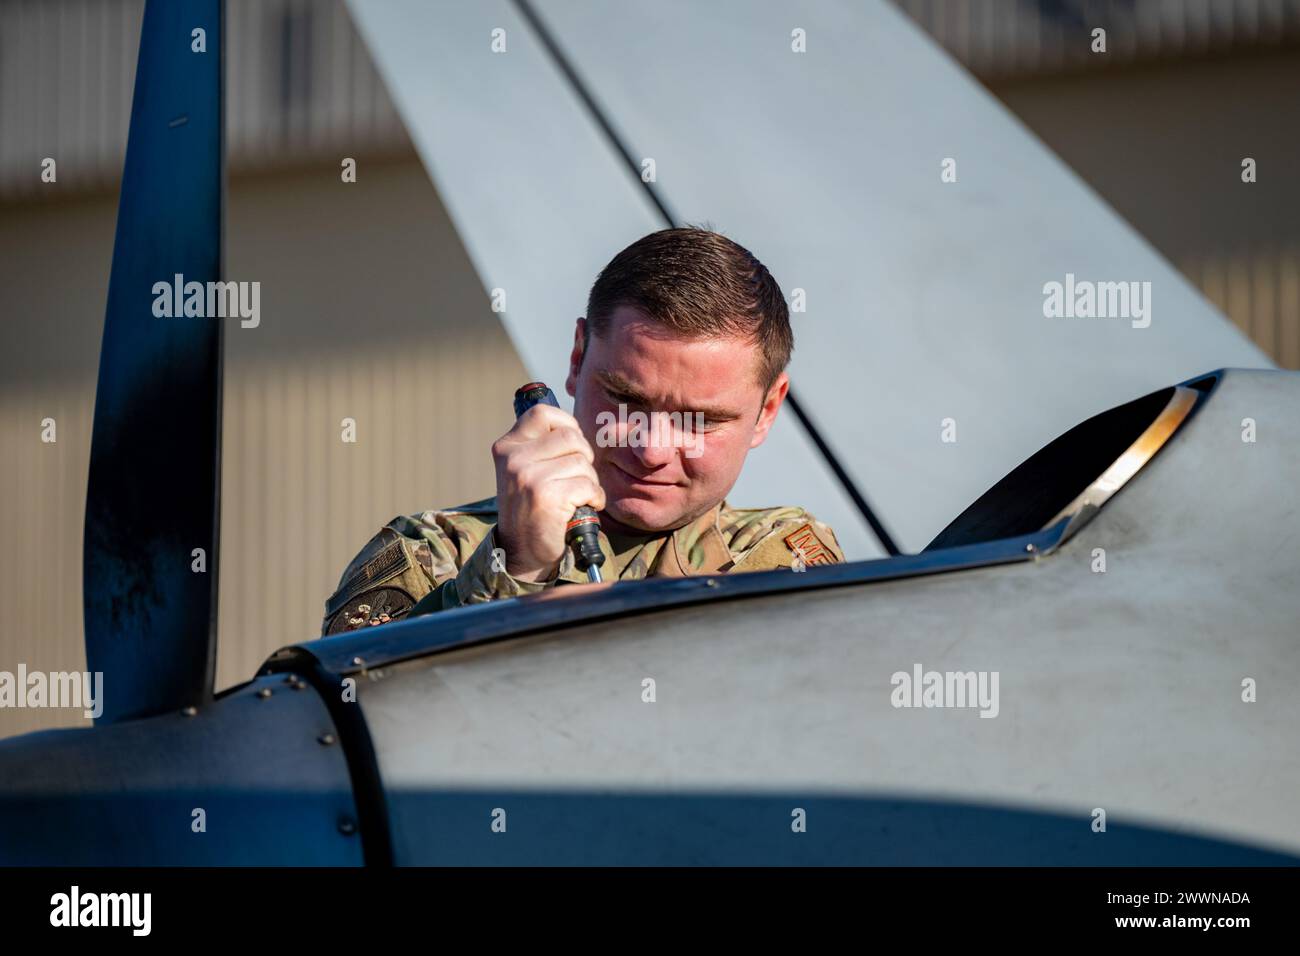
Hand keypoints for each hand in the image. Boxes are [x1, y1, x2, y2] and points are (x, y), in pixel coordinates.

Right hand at [491, 403, 604, 582]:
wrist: (521, 551)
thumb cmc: (531, 508)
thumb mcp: (523, 471)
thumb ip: (540, 447)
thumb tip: (575, 427)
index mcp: (507, 447)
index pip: (542, 413)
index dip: (567, 424)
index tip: (572, 446)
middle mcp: (514, 458)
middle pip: (570, 437)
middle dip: (585, 457)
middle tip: (579, 477)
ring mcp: (527, 476)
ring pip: (582, 463)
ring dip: (590, 481)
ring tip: (578, 496)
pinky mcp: (545, 496)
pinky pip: (588, 485)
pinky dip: (595, 497)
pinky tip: (583, 506)